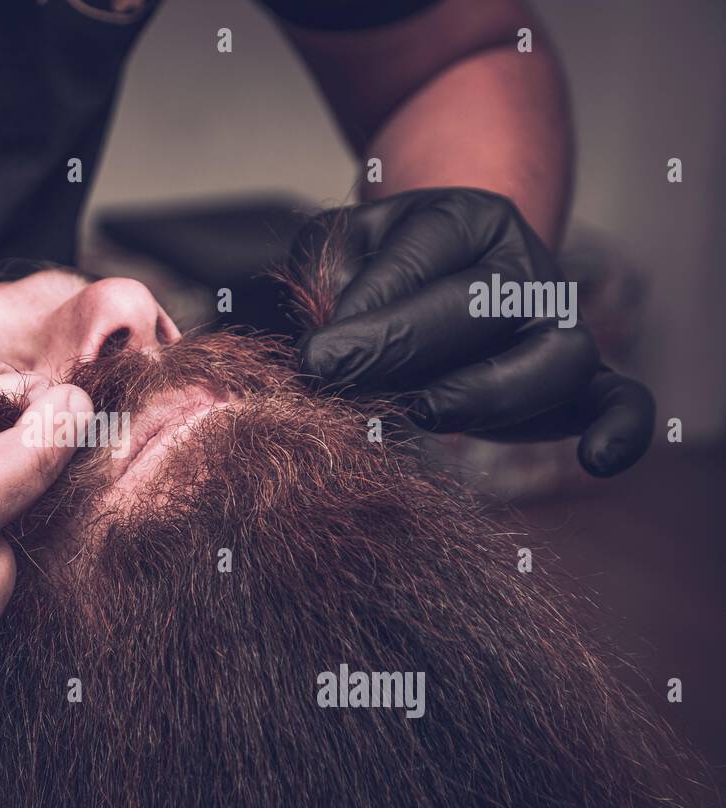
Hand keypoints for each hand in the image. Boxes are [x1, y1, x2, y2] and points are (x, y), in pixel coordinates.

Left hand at [289, 187, 654, 475]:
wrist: (436, 279)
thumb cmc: (381, 270)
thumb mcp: (344, 249)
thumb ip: (329, 274)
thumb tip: (334, 332)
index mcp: (467, 220)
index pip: (422, 257)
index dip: (365, 309)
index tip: (314, 354)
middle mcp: (525, 267)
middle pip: (482, 306)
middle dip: (400, 348)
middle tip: (337, 379)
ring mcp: (558, 326)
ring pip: (555, 360)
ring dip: (484, 395)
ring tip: (421, 410)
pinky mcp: (575, 384)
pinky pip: (620, 399)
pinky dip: (619, 428)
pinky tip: (596, 459)